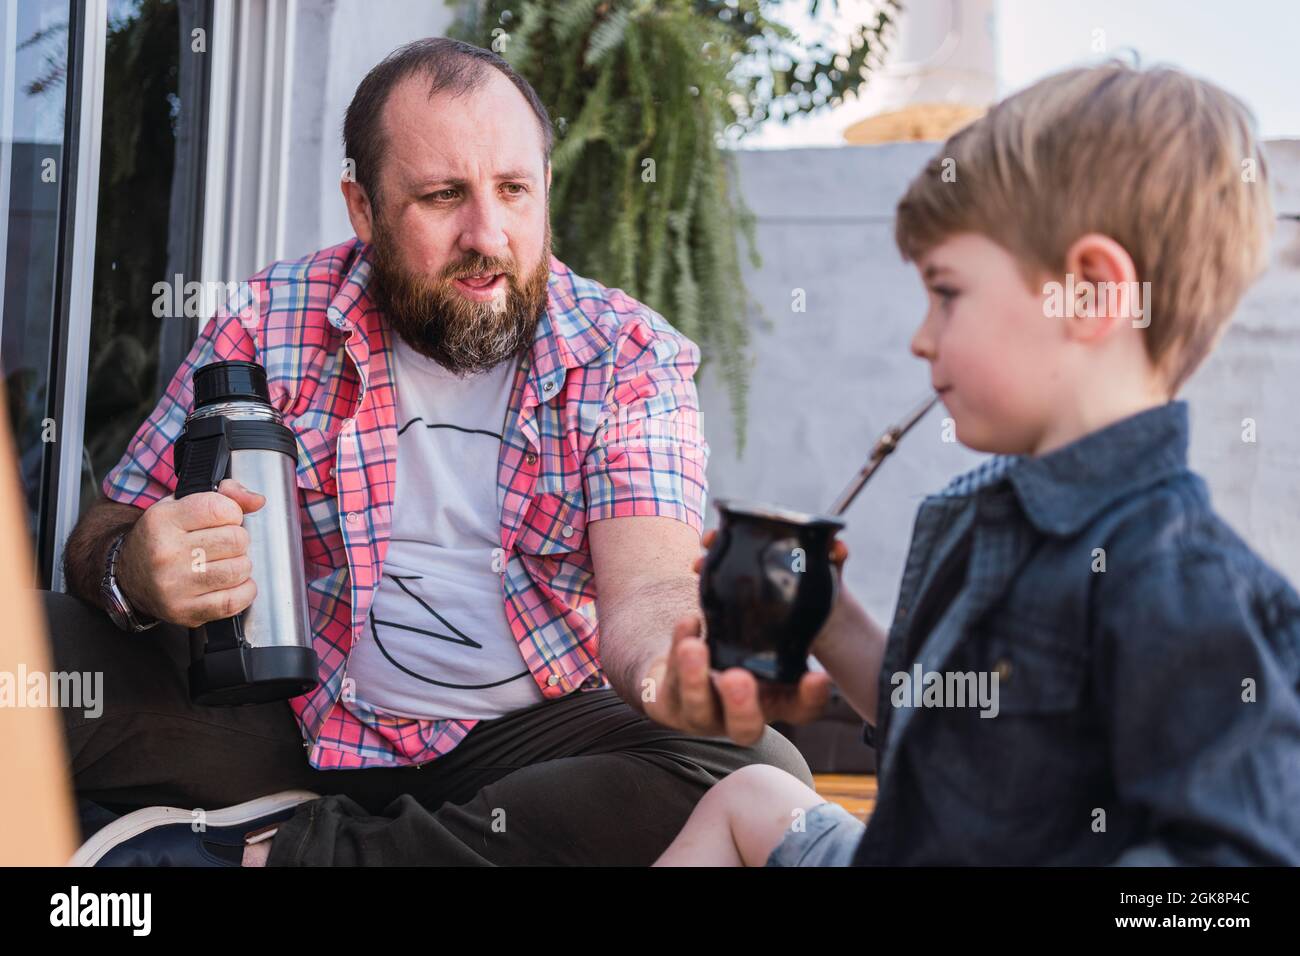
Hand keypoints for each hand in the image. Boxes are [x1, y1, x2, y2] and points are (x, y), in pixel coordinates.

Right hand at [116, 478, 265, 627]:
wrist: (129, 578)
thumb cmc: (161, 539)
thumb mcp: (180, 506)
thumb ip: (223, 495)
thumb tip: (256, 500)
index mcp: (163, 521)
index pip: (220, 509)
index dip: (232, 512)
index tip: (224, 518)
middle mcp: (166, 554)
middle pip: (236, 540)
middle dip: (237, 540)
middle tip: (222, 544)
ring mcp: (175, 586)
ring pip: (240, 569)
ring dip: (240, 565)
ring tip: (224, 563)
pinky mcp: (186, 611)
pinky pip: (236, 600)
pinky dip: (244, 590)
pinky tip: (230, 583)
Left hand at [639, 530, 849, 745]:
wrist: (689, 658)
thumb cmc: (744, 636)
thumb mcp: (772, 619)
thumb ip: (803, 589)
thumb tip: (836, 548)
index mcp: (774, 699)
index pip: (800, 709)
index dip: (811, 700)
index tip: (818, 676)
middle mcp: (740, 711)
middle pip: (746, 727)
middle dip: (742, 705)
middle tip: (737, 677)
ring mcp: (702, 712)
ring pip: (698, 708)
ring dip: (695, 678)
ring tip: (695, 647)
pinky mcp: (669, 704)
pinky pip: (669, 682)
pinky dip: (677, 649)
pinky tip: (688, 624)